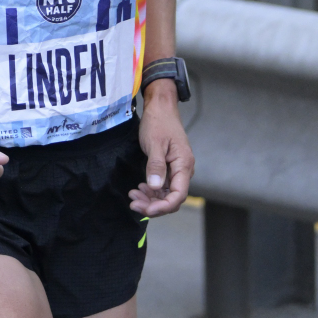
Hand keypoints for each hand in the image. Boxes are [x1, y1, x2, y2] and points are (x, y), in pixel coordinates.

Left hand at [130, 82, 192, 217]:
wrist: (160, 107)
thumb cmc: (158, 122)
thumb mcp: (154, 143)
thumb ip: (156, 166)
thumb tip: (155, 187)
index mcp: (184, 164)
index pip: (178, 195)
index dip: (163, 206)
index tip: (145, 210)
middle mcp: (184, 170)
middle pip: (172, 198)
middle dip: (153, 205)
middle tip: (133, 204)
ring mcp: (177, 170)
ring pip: (166, 194)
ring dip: (151, 199)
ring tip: (133, 196)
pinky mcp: (170, 168)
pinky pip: (163, 186)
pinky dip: (152, 190)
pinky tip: (140, 189)